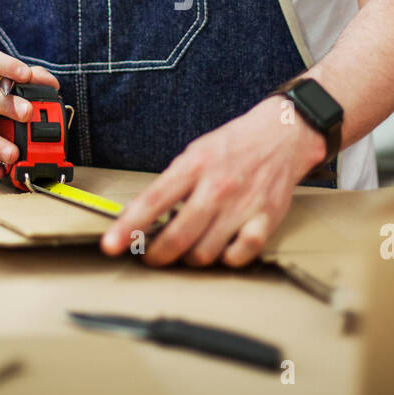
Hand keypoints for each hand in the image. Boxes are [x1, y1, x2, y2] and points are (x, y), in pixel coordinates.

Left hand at [100, 97, 328, 266]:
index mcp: (194, 166)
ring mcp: (242, 205)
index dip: (128, 226)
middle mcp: (217, 187)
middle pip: (178, 235)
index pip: (152, 201)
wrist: (282, 135)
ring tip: (188, 250)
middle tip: (152, 257)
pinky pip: (240, 255)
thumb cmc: (234, 146)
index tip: (111, 245)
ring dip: (190, 258)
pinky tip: (221, 250)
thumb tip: (142, 216)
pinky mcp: (265, 219)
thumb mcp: (195, 153)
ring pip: (206, 252)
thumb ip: (172, 184)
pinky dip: (226, 259)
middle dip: (158, 255)